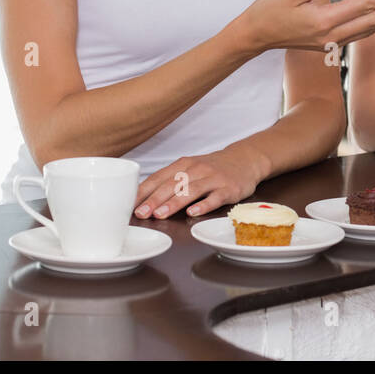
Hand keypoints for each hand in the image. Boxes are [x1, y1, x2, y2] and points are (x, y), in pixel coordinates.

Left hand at [134, 141, 267, 218]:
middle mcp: (197, 169)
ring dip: (174, 203)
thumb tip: (141, 199)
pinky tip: (193, 212)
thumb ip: (170, 182)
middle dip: (155, 199)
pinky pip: (215, 197)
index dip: (143, 192)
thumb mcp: (190, 168)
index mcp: (183, 165)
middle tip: (141, 213)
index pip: (159, 178)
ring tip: (160, 214)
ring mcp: (214, 178)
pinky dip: (204, 205)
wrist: (246, 159)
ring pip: (191, 190)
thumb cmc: (212, 168)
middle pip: (173, 185)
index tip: (128, 204)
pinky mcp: (229, 188)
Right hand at [236, 0, 374, 53]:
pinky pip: (357, 34)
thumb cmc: (269, 9)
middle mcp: (330, 36)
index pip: (363, 5)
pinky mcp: (327, 45)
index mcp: (322, 21)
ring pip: (367, 31)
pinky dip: (373, 24)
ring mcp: (329, 44)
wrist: (253, 36)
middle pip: (372, 21)